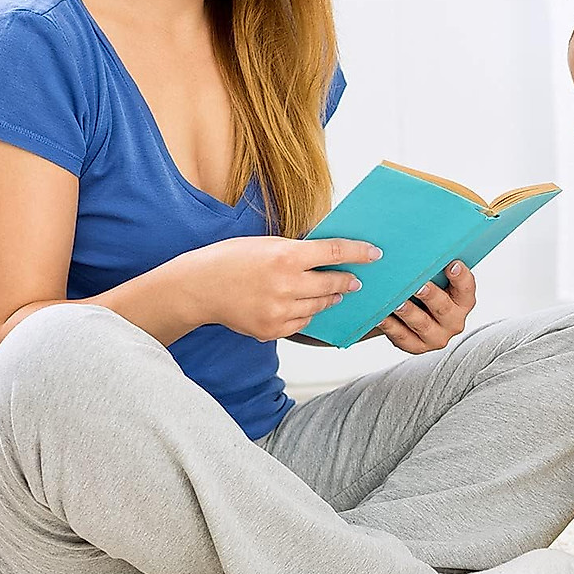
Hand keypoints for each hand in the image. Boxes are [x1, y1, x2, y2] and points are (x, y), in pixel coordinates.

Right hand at [182, 235, 381, 341]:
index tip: (375, 254)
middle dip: (348, 280)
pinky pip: (303, 322)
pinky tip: (302, 304)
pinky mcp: (272, 330)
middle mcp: (286, 285)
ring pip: (320, 305)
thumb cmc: (230, 259)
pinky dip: (306, 313)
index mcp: (285, 256)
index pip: (334, 252)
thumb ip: (297, 251)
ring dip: (329, 297)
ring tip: (331, 291)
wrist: (198, 287)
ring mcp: (280, 311)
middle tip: (356, 280)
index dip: (359, 252)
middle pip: (332, 283)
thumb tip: (328, 255)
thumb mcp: (266, 244)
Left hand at [375, 261, 475, 353]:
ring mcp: (436, 336)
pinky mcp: (417, 346)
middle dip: (430, 295)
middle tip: (419, 285)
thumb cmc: (425, 290)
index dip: (460, 277)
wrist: (412, 314)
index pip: (466, 287)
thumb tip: (420, 244)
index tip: (452, 265)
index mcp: (463, 301)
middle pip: (443, 307)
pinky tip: (381, 316)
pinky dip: (391, 326)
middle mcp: (454, 321)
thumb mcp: (436, 279)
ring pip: (422, 324)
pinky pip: (402, 337)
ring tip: (397, 302)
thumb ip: (434, 267)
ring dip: (409, 312)